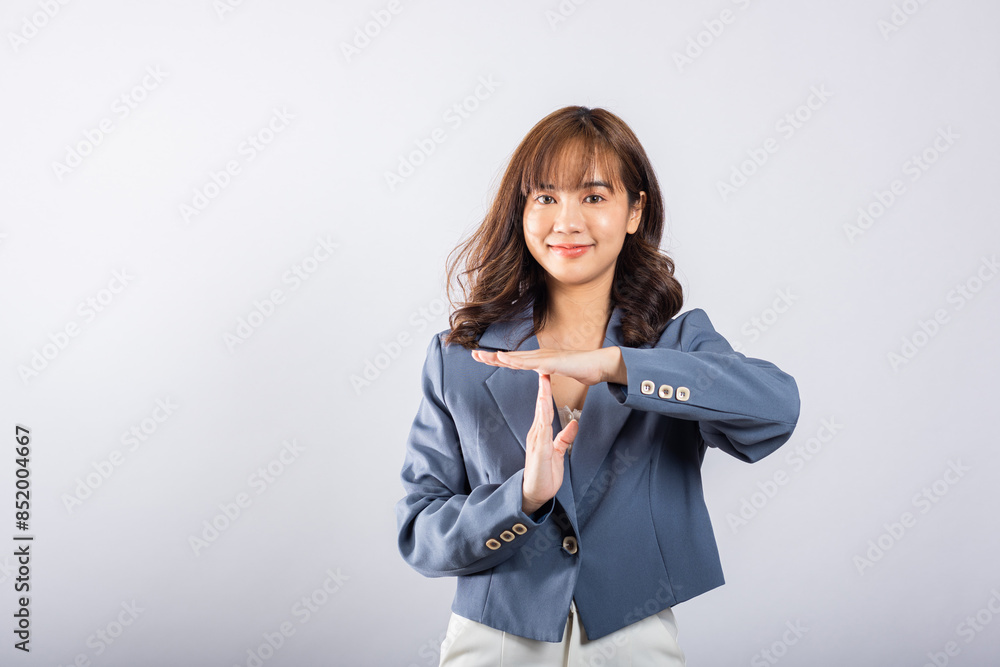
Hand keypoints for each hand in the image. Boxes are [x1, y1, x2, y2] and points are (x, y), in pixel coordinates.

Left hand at [471, 346, 624, 386]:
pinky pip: (531, 362)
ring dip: (499, 357)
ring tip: (483, 356)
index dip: (499, 359)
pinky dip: (516, 360)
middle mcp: (540, 356)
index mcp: (540, 360)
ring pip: (518, 358)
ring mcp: (546, 357)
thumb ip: (550, 374)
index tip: (483, 358)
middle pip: (512, 357)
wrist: (601, 365)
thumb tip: (544, 374)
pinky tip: (504, 359)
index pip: (515, 361)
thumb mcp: (561, 373)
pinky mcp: (552, 361)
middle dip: (492, 356)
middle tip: (473, 355)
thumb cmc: (584, 369)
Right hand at [521, 372, 577, 513]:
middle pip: (540, 407)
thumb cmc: (545, 474)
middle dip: (542, 388)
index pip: (543, 408)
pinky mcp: (539, 450)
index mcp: (540, 433)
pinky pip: (542, 431)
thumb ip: (565, 438)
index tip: (547, 376)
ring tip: (544, 382)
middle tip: (543, 368)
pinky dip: (543, 417)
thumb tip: (574, 424)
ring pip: (540, 415)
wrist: (535, 494)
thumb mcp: (559, 453)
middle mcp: (536, 434)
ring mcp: (536, 442)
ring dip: (542, 398)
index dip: (545, 392)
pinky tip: (545, 407)